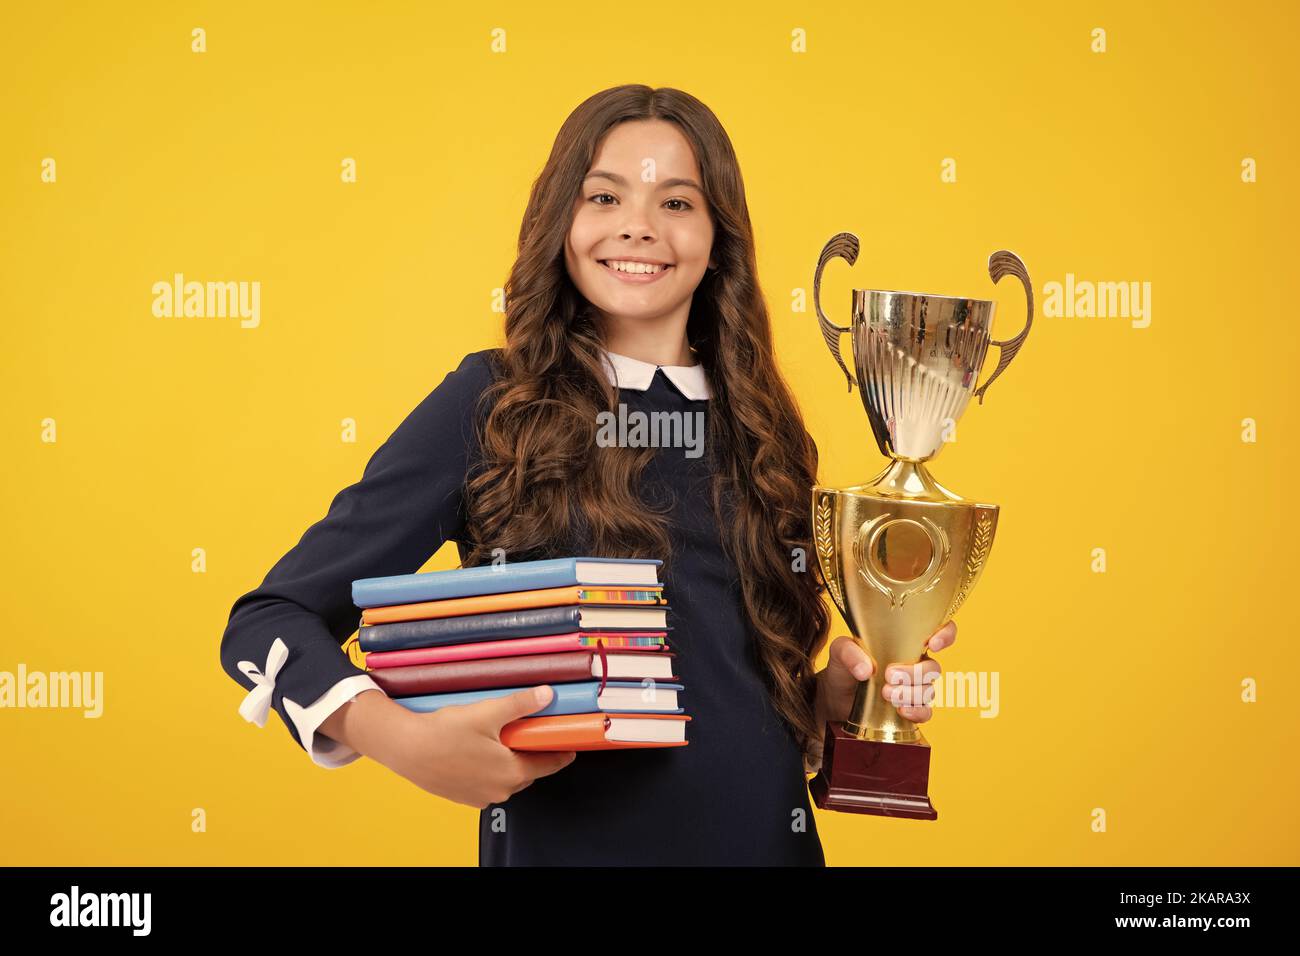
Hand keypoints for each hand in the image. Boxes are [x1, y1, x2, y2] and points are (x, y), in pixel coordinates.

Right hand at [365, 685, 577, 808]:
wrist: (406, 749)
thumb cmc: (445, 733)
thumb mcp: (488, 712)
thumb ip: (521, 704)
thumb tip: (546, 694)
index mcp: (511, 773)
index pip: (548, 764)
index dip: (561, 753)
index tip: (570, 748)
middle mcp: (499, 790)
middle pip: (526, 771)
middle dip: (530, 754)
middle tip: (529, 734)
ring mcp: (480, 796)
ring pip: (505, 778)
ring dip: (508, 762)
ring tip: (501, 740)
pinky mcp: (462, 796)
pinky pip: (486, 782)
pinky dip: (488, 769)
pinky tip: (478, 751)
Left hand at [809, 620, 957, 765]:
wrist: (834, 697)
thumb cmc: (843, 667)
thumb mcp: (839, 652)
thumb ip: (849, 651)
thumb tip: (867, 669)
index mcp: (905, 643)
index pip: (938, 632)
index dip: (945, 634)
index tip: (932, 643)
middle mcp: (914, 665)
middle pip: (933, 668)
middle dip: (914, 673)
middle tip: (889, 675)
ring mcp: (913, 689)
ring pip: (929, 690)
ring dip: (910, 693)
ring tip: (886, 693)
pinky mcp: (909, 709)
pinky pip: (925, 713)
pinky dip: (916, 712)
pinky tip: (901, 710)